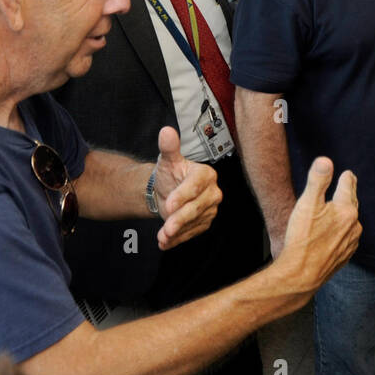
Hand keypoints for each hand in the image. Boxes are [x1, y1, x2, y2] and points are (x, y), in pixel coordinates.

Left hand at [152, 126, 221, 249]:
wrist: (166, 190)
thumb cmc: (170, 174)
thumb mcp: (168, 160)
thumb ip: (169, 147)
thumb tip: (166, 131)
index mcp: (205, 174)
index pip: (197, 185)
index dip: (183, 195)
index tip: (168, 204)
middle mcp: (212, 192)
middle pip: (197, 207)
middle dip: (180, 219)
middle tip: (166, 227)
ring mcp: (209, 209)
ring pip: (194, 223)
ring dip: (178, 232)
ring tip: (162, 236)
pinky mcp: (204, 223)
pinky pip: (192, 233)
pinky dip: (178, 240)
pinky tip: (166, 242)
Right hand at [274, 156, 361, 290]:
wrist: (301, 275)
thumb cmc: (302, 239)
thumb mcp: (307, 203)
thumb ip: (318, 180)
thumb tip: (326, 160)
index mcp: (346, 209)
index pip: (348, 185)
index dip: (346, 177)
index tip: (347, 174)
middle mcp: (354, 225)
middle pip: (352, 203)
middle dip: (349, 193)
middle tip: (348, 184)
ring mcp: (351, 242)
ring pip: (352, 221)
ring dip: (347, 213)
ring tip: (342, 208)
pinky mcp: (345, 255)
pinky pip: (348, 237)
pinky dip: (343, 231)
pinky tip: (336, 233)